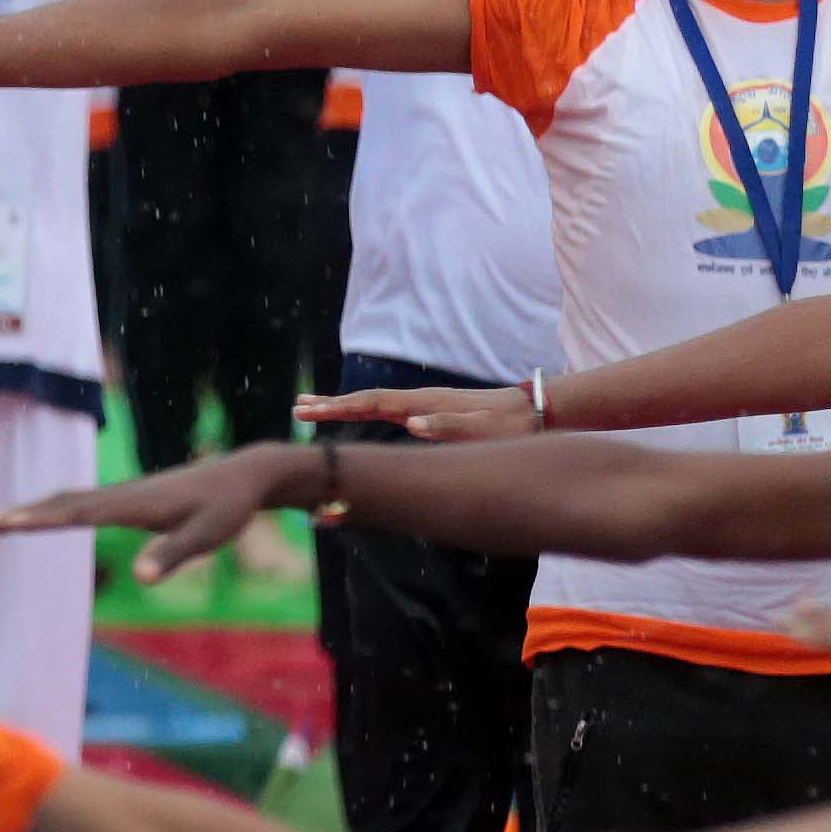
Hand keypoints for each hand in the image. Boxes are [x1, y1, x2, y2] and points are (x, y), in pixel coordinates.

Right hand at [0, 444, 318, 585]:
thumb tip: (140, 578)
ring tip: (0, 520)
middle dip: (23, 513)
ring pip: (70, 499)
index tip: (1, 522)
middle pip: (62, 502)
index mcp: (133, 504)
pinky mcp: (130, 499)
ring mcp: (124, 495)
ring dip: (34, 508)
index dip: (36, 519)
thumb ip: (172, 555)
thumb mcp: (208, 537)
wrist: (245, 474)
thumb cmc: (228, 508)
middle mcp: (122, 495)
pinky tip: (47, 514)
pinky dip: (56, 507)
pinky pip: (83, 502)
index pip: (74, 513)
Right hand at [289, 380, 532, 439]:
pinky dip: (362, 410)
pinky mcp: (428, 411)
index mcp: (424, 403)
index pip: (372, 403)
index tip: (309, 411)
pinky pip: (386, 410)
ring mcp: (423, 404)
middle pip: (366, 399)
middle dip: (331, 404)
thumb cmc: (509, 428)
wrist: (532, 412)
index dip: (339, 407)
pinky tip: (356, 414)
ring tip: (313, 407)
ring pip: (374, 403)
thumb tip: (410, 424)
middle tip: (298, 407)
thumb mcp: (482, 432)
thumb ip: (448, 428)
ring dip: (342, 405)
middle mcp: (419, 400)